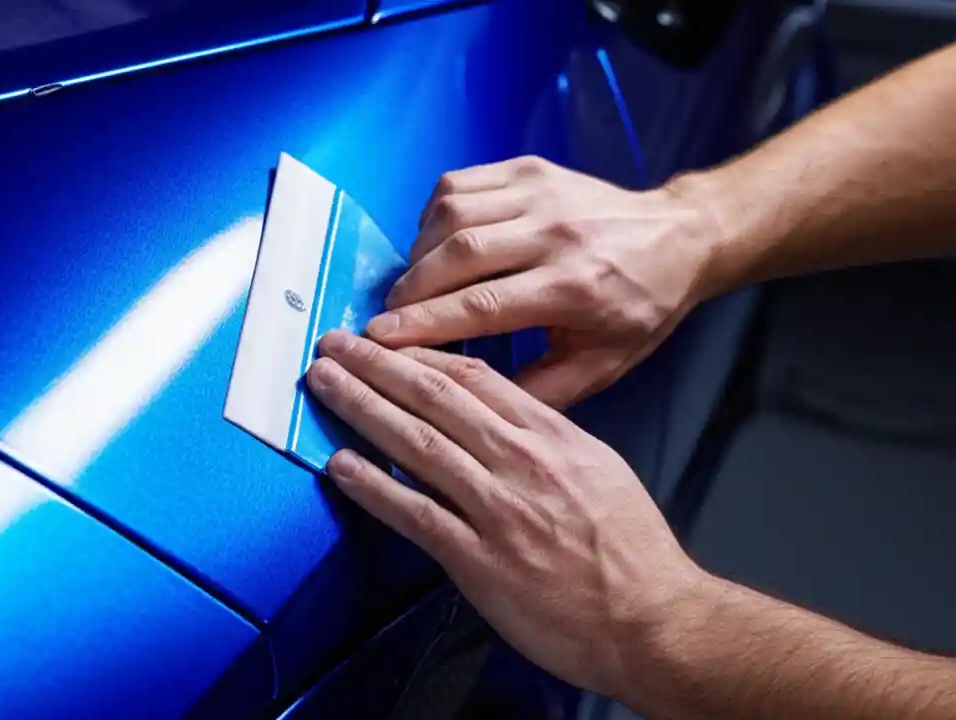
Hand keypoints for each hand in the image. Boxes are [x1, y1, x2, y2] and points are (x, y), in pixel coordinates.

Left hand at [305, 330, 708, 698]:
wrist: (654, 621)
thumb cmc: (631, 552)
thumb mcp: (598, 469)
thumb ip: (546, 438)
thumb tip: (501, 417)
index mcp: (553, 436)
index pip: (475, 376)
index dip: (420, 353)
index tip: (386, 340)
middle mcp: (522, 463)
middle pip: (436, 397)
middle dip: (377, 365)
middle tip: (336, 345)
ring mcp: (499, 510)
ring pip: (418, 443)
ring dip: (362, 408)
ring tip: (326, 384)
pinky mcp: (480, 560)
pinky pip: (416, 514)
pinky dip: (373, 487)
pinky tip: (342, 465)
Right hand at [367, 156, 723, 408]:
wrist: (679, 237)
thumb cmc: (638, 309)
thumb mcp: (601, 365)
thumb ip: (538, 390)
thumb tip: (469, 408)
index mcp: (575, 287)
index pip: (481, 305)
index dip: (422, 324)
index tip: (378, 341)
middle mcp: (556, 232)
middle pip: (458, 255)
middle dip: (410, 290)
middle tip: (387, 318)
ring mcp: (542, 191)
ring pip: (452, 215)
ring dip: (419, 254)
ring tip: (413, 285)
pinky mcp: (530, 167)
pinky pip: (459, 185)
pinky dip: (432, 216)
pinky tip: (434, 245)